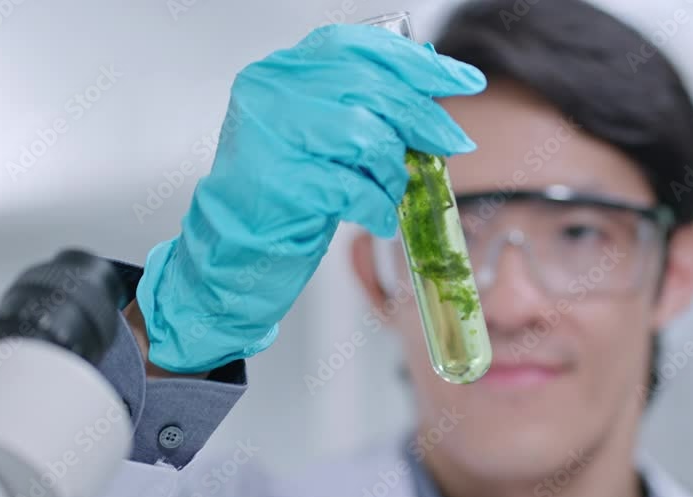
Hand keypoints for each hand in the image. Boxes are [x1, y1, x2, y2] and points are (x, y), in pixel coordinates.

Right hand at [135, 23, 485, 372]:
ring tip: (392, 191)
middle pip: (371, 89)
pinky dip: (379, 206)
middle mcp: (271, 93)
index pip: (359, 46)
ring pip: (367, 136)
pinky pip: (356, 188)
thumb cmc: (282, 195)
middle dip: (424, 118)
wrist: (230, 253)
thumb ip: (360, 105)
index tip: (463, 80)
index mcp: (282, 72)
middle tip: (453, 142)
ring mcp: (272, 135)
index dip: (417, 63)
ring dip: (395, 170)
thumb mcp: (319, 136)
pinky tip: (378, 217)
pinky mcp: (282, 182)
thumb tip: (430, 89)